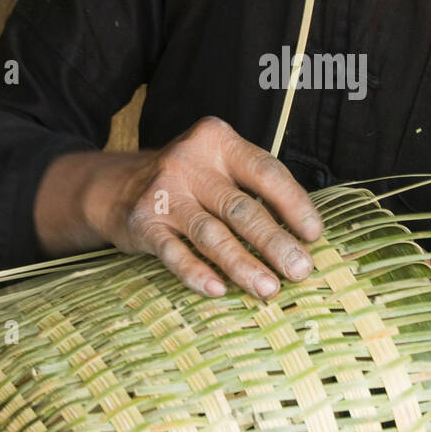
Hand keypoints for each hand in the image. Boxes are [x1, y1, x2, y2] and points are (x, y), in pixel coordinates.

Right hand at [81, 116, 323, 298]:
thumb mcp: (218, 165)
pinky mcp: (143, 224)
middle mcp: (190, 163)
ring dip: (242, 265)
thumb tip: (303, 233)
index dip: (294, 203)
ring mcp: (164, 194)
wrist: (116, 186)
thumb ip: (253, 187)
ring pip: (211, 235)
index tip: (314, 234)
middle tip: (300, 270)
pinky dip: (196, 273)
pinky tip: (219, 290)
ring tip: (268, 288)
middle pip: (241, 208)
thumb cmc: (189, 181)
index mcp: (218, 141)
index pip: (265, 172)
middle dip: (274, 242)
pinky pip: (174, 254)